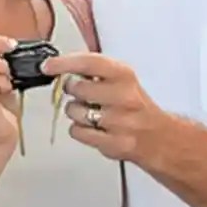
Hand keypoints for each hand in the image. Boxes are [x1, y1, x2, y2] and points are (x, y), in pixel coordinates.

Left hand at [42, 52, 177, 163]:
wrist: (158, 137)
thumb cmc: (135, 105)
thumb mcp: (121, 79)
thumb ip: (94, 70)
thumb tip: (60, 64)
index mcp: (124, 76)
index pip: (89, 63)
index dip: (64, 63)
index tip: (48, 66)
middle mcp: (124, 97)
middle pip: (77, 88)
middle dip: (72, 90)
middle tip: (81, 93)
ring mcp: (119, 122)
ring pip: (74, 111)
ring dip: (76, 112)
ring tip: (91, 112)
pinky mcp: (113, 143)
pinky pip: (77, 132)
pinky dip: (80, 130)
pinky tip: (93, 127)